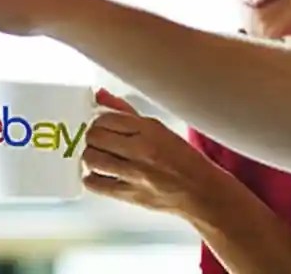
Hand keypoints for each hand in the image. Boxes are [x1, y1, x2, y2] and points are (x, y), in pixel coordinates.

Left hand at [82, 87, 228, 218]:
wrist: (199, 191)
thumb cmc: (182, 159)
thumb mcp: (159, 129)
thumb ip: (127, 113)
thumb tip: (101, 95)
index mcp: (150, 129)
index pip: (108, 118)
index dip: (99, 120)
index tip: (102, 124)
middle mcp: (141, 149)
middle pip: (95, 136)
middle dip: (92, 136)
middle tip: (99, 140)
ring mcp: (134, 173)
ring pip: (91, 158)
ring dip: (91, 155)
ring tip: (99, 155)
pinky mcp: (128, 194)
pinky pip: (94, 183)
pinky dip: (91, 177)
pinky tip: (100, 173)